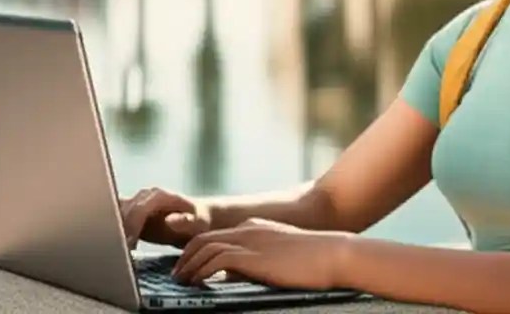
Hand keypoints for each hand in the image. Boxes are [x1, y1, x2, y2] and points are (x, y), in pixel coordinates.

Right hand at [119, 187, 210, 248]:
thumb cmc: (198, 222)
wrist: (195, 219)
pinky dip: (113, 230)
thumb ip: (184, 222)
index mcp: (159, 195)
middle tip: (120, 252)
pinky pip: (116, 218)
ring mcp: (136, 201)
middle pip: (124, 210)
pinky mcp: (131, 212)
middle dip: (119, 230)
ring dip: (114, 230)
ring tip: (117, 251)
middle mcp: (145, 195)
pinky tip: (116, 246)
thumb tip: (169, 221)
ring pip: (116, 213)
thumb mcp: (197, 223)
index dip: (132, 226)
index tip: (129, 243)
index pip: (139, 209)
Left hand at [171, 217, 350, 290]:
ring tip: (180, 281)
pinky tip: (197, 282)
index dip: (196, 250)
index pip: (214, 236)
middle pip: (202, 239)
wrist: (333, 254)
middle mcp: (246, 229)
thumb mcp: (277, 257)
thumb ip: (254, 262)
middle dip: (185, 257)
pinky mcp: (253, 255)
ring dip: (188, 265)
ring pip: (204, 248)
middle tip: (176, 275)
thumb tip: (233, 276)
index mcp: (252, 228)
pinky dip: (201, 270)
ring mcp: (249, 240)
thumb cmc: (312, 260)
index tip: (187, 266)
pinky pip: (216, 260)